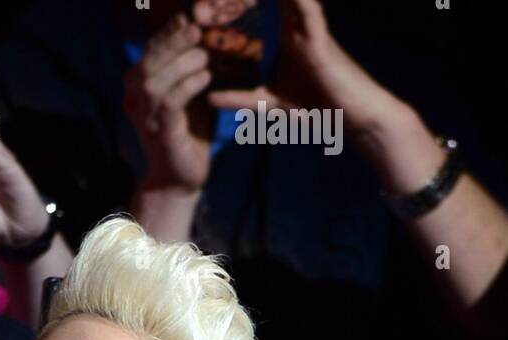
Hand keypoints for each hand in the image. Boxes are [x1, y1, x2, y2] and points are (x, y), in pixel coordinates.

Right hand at [124, 14, 214, 193]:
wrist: (179, 179)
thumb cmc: (187, 133)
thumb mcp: (188, 94)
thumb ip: (189, 68)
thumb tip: (204, 33)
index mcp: (139, 90)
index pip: (149, 53)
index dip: (166, 33)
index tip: (187, 18)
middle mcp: (137, 103)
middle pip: (148, 63)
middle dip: (172, 42)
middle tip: (197, 29)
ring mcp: (147, 120)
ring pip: (155, 82)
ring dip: (181, 63)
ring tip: (205, 56)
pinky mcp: (162, 136)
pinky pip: (170, 104)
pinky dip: (187, 86)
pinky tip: (205, 78)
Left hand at [205, 0, 394, 135]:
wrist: (353, 117)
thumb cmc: (317, 107)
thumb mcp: (268, 104)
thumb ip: (240, 99)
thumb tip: (209, 97)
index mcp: (284, 36)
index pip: (252, 10)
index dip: (227, 6)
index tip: (198, 14)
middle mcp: (295, 25)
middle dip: (233, 0)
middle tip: (202, 5)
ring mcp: (308, 29)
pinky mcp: (320, 40)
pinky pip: (307, 11)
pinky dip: (297, 0)